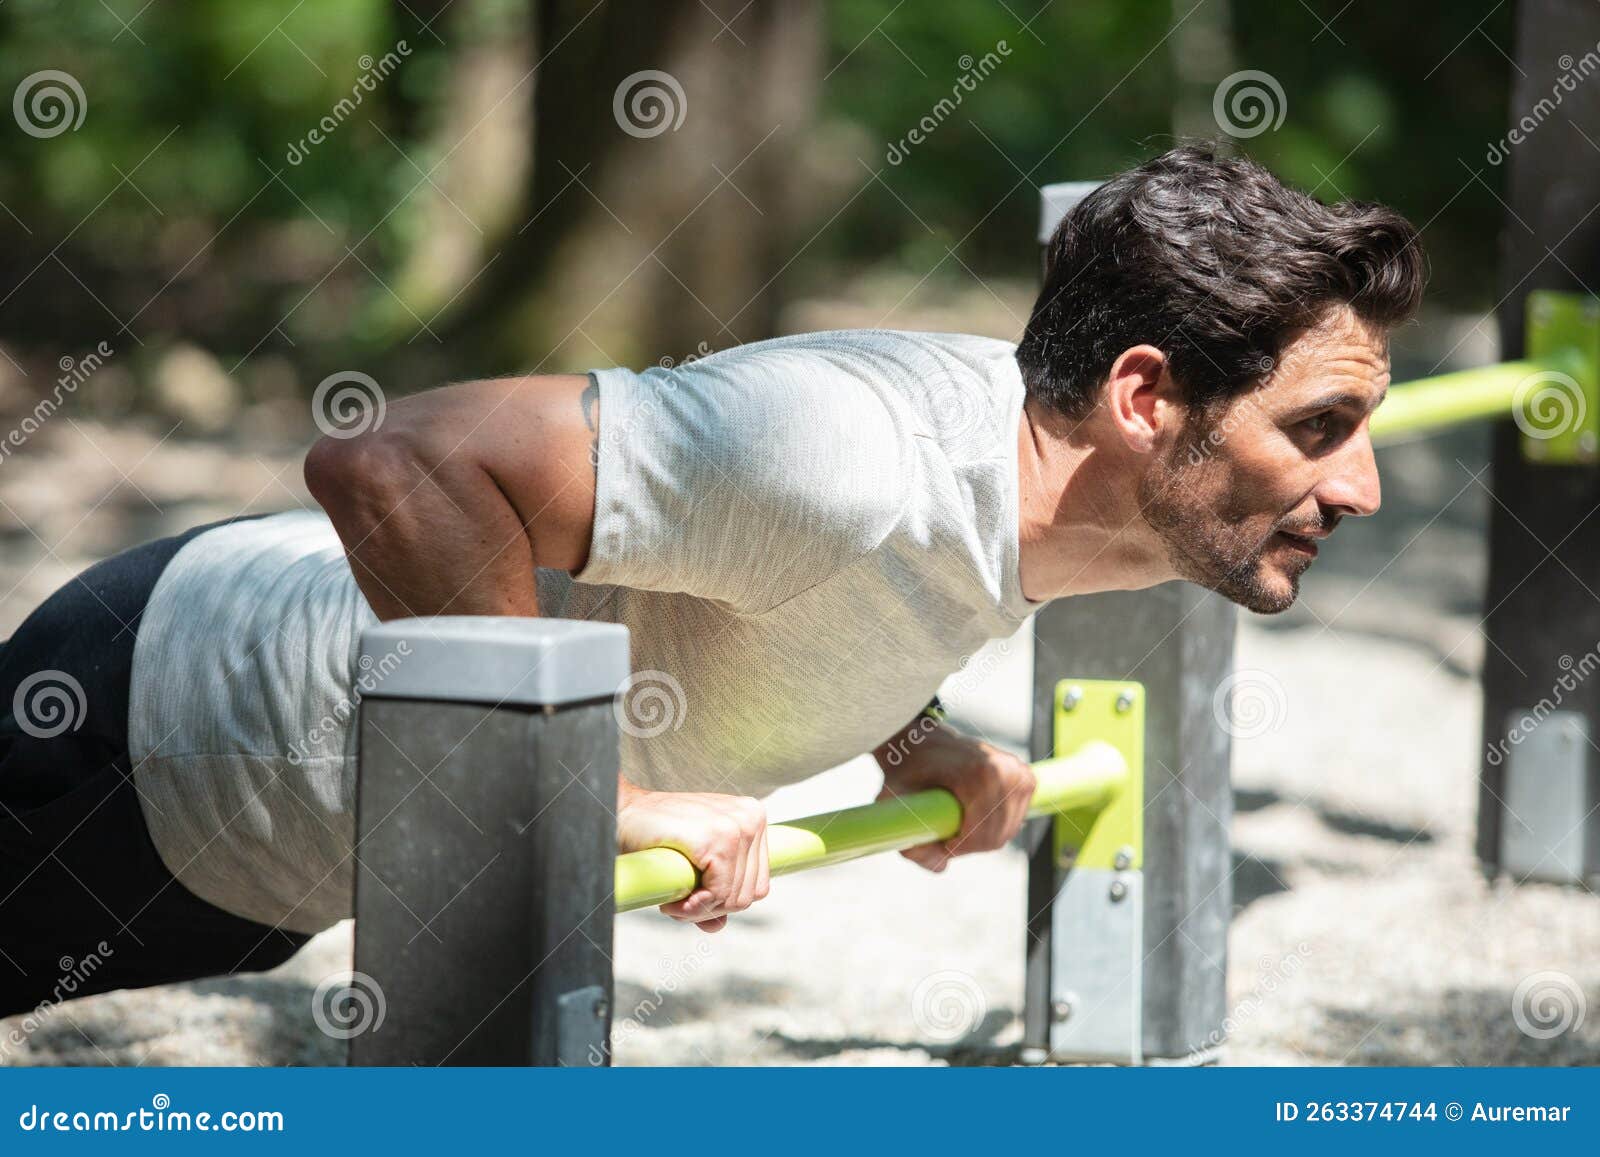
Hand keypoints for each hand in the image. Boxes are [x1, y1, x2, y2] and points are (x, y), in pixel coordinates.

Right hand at [616, 780, 769, 931]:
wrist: (624, 814)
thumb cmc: (657, 836)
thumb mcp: (693, 864)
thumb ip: (711, 892)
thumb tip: (717, 926)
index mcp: (753, 818)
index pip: (757, 883)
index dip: (725, 901)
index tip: (694, 901)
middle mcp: (751, 818)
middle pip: (749, 893)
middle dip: (712, 909)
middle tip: (678, 905)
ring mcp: (736, 826)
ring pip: (734, 897)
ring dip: (700, 911)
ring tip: (674, 902)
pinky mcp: (716, 838)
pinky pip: (718, 893)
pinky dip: (695, 907)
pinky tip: (673, 902)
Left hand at [873, 722, 1036, 872]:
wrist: (924, 741)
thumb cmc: (906, 768)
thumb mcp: (893, 798)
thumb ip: (906, 836)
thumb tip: (940, 868)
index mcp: (981, 772)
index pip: (981, 834)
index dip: (960, 846)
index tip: (943, 843)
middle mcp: (1006, 770)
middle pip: (995, 836)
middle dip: (969, 845)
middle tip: (945, 836)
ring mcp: (1020, 773)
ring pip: (1006, 831)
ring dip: (981, 837)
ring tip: (956, 823)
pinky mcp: (1026, 778)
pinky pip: (1014, 821)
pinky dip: (994, 825)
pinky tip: (973, 813)